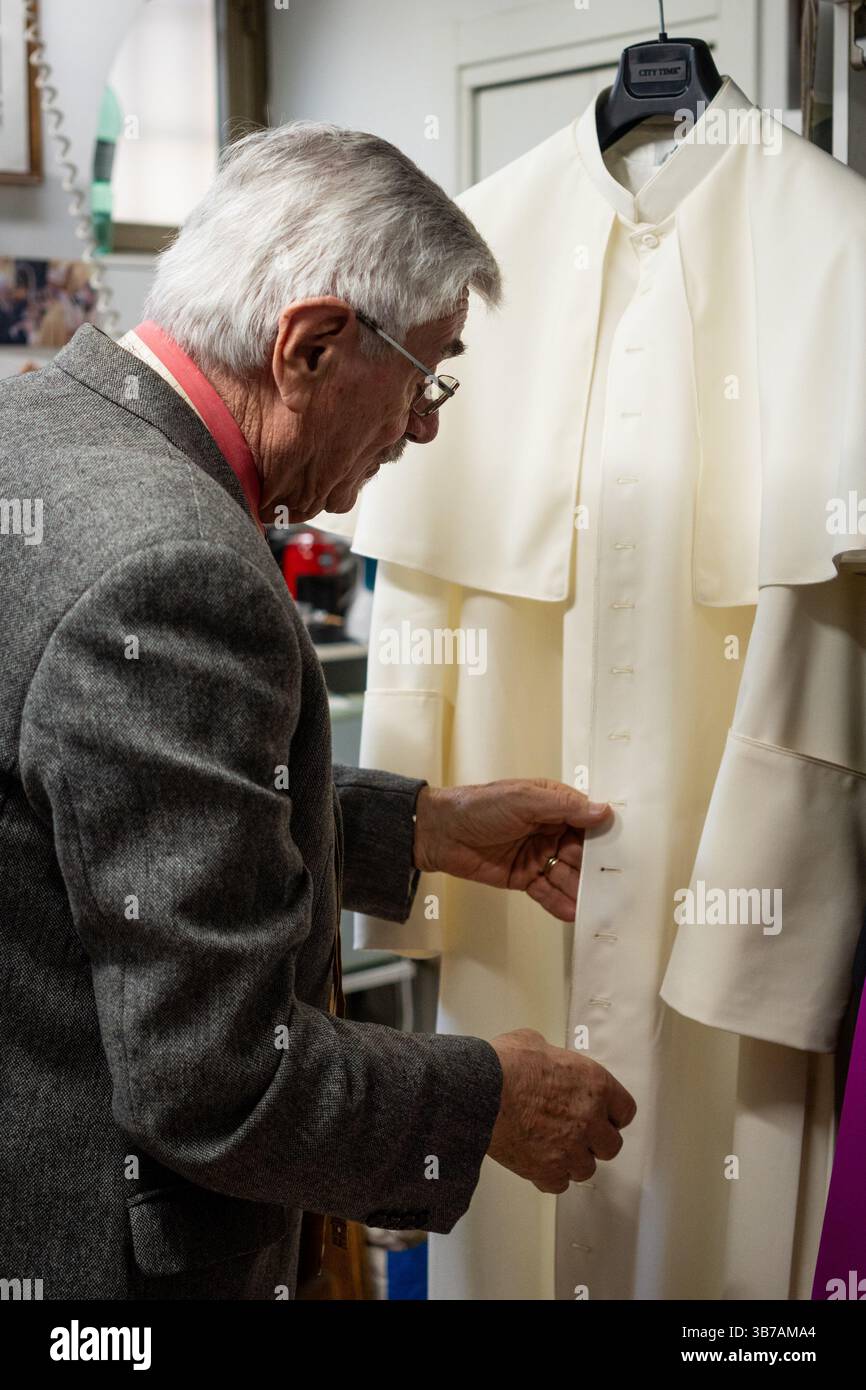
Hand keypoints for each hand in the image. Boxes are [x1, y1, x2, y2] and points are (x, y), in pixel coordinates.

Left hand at [412, 779, 611, 921]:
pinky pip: (549, 893)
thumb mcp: (523, 799)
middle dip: (599, 869)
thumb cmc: (479, 806)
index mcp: (553, 805)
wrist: (440, 834)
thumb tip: (602, 811)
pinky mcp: (525, 879)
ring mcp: (539, 856)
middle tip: (621, 887)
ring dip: (584, 891)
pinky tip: (578, 914)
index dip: (607, 835)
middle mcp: (551, 831)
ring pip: (569, 876)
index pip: (588, 821)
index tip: (629, 850)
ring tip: (604, 907)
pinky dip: (563, 904)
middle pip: (584, 853)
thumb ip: (564, 806)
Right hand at [486, 1029, 635, 1190]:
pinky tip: (540, 1164)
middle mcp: (590, 1120)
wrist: (480, 1091)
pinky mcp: (547, 1170)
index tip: (605, 1118)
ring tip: (555, 1150)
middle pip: (611, 1146)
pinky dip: (550, 1176)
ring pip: (586, 1169)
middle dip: (596, 1142)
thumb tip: (543, 1056)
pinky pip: (559, 1184)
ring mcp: (570, 1148)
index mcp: (595, 1085)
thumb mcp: (533, 1042)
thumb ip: (551, 1056)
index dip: (613, 1115)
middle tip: (579, 1135)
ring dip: (573, 1161)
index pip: (625, 1111)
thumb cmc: (505, 1065)